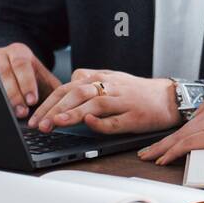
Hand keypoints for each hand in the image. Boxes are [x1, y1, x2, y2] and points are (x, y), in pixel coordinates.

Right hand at [0, 43, 62, 116]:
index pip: (21, 65)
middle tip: (22, 112)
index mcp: (19, 52)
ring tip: (14, 113)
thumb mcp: (44, 79)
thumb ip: (54, 89)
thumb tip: (61, 105)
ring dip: (5, 99)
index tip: (32, 101)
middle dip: (14, 94)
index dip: (27, 83)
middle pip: (4, 72)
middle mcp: (1, 55)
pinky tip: (5, 110)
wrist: (17, 73)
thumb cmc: (32, 78)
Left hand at [29, 69, 179, 134]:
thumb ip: (89, 84)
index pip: (68, 87)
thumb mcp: (111, 82)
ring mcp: (123, 100)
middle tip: (39, 124)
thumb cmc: (138, 92)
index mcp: (101, 78)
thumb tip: (65, 92)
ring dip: (73, 113)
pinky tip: (89, 123)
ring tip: (56, 123)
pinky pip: (115, 119)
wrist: (170, 97)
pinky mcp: (135, 115)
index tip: (34, 116)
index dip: (49, 101)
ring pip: (93, 103)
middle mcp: (110, 86)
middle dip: (55, 109)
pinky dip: (101, 121)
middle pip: (77, 93)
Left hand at [137, 94, 203, 164]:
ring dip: (162, 149)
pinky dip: (172, 153)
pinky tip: (163, 160)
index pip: (192, 124)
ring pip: (179, 137)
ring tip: (149, 157)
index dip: (178, 135)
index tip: (168, 144)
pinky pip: (186, 145)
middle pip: (181, 130)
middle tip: (149, 151)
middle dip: (163, 142)